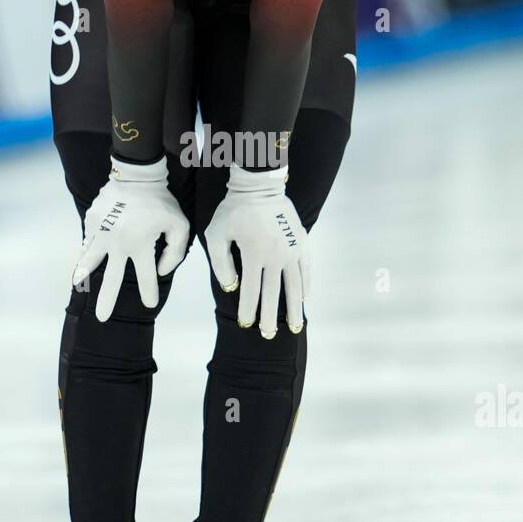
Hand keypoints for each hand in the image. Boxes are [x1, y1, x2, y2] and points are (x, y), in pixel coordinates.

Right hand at [74, 155, 189, 320]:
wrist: (136, 175)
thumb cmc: (160, 202)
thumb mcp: (180, 225)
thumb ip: (175, 251)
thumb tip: (160, 270)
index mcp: (141, 246)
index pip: (146, 278)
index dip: (149, 293)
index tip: (150, 305)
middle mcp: (119, 244)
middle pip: (112, 279)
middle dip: (107, 300)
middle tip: (102, 318)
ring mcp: (102, 233)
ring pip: (90, 260)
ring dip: (84, 274)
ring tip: (78, 285)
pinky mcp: (92, 222)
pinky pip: (88, 241)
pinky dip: (86, 251)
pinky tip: (83, 260)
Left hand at [205, 162, 308, 337]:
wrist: (259, 185)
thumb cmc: (233, 209)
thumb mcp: (216, 233)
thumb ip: (220, 262)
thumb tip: (230, 286)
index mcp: (253, 255)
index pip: (251, 291)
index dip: (248, 310)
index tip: (246, 324)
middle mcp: (275, 256)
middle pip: (274, 294)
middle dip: (271, 317)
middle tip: (268, 336)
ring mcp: (291, 249)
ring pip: (294, 285)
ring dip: (294, 308)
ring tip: (296, 326)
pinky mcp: (301, 242)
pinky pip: (306, 268)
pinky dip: (306, 284)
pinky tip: (305, 297)